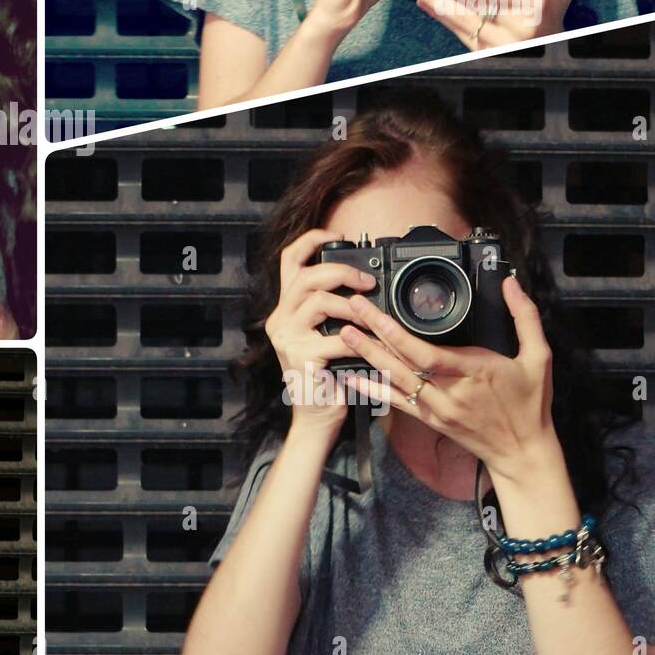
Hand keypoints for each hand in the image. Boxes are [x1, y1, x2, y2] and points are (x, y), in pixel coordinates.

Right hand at [262, 227, 381, 433]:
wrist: (316, 420)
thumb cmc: (326, 376)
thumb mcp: (324, 336)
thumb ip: (332, 311)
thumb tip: (364, 285)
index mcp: (285, 310)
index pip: (289, 262)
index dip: (311, 241)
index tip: (338, 235)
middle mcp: (280, 320)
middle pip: (305, 277)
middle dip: (341, 272)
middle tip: (368, 281)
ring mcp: (287, 339)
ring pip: (318, 302)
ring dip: (352, 305)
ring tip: (372, 314)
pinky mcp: (300, 358)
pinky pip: (336, 339)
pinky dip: (360, 341)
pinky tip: (374, 346)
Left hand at [335, 274, 557, 481]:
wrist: (522, 453)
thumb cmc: (530, 403)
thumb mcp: (539, 358)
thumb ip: (525, 318)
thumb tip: (511, 283)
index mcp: (473, 372)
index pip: (426, 354)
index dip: (397, 335)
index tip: (376, 313)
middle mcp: (449, 392)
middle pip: (402, 363)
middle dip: (372, 336)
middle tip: (350, 313)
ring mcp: (436, 408)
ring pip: (394, 381)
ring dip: (367, 357)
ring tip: (344, 335)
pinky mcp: (430, 420)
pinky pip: (396, 403)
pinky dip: (372, 389)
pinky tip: (352, 377)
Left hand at [400, 0, 581, 49]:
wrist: (554, 50)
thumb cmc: (555, 13)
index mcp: (531, 6)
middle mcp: (512, 29)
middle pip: (463, 7)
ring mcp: (496, 44)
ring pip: (456, 22)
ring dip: (431, 3)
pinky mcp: (485, 54)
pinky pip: (457, 34)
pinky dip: (440, 18)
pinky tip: (426, 4)